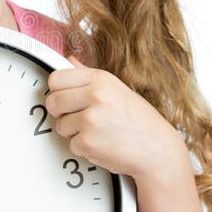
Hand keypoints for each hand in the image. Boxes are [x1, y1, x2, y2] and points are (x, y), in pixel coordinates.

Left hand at [45, 56, 188, 182]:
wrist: (158, 150)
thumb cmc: (141, 121)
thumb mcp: (117, 89)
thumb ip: (89, 76)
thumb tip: (68, 60)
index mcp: (101, 79)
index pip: (56, 78)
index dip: (59, 91)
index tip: (66, 97)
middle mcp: (95, 95)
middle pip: (52, 102)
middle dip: (62, 113)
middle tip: (80, 118)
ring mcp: (91, 119)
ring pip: (60, 126)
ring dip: (74, 133)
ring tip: (97, 131)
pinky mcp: (88, 142)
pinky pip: (71, 145)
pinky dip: (84, 149)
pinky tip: (102, 144)